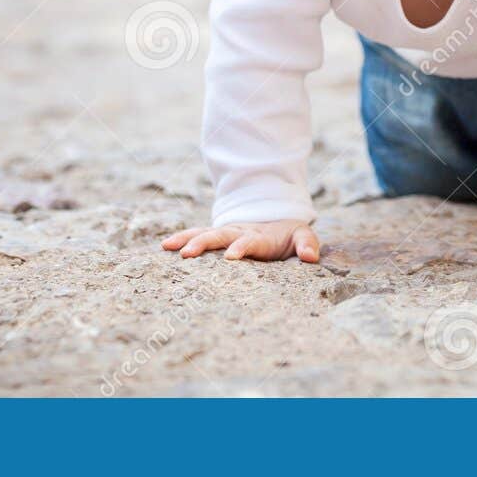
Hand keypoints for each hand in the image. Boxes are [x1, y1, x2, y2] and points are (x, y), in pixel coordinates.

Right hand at [162, 219, 319, 262]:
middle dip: (204, 244)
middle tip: (187, 255)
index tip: (231, 256)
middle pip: (220, 236)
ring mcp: (226, 233)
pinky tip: (165, 246)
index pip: (249, 241)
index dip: (241, 247)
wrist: (277, 219)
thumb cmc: (289, 234)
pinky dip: (182, 239)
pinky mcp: (217, 237)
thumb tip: (311, 258)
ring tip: (169, 247)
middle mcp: (239, 232)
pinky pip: (197, 236)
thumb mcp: (302, 236)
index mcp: (260, 236)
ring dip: (187, 240)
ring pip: (204, 233)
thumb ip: (307, 245)